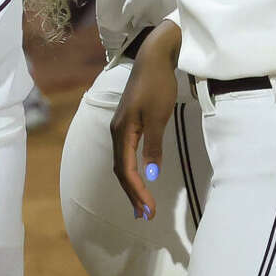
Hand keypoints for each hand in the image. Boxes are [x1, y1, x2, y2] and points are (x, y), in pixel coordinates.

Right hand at [110, 21, 179, 219]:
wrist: (153, 58)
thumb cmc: (157, 86)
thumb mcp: (158, 117)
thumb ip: (153, 147)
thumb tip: (149, 177)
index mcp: (122, 131)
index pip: (126, 169)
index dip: (137, 192)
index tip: (149, 211)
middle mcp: (116, 131)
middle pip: (121, 170)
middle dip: (132, 194)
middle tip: (146, 216)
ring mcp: (120, 128)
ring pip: (122, 163)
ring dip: (132, 185)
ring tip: (142, 205)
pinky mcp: (128, 124)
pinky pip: (125, 154)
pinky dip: (132, 171)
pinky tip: (139, 178)